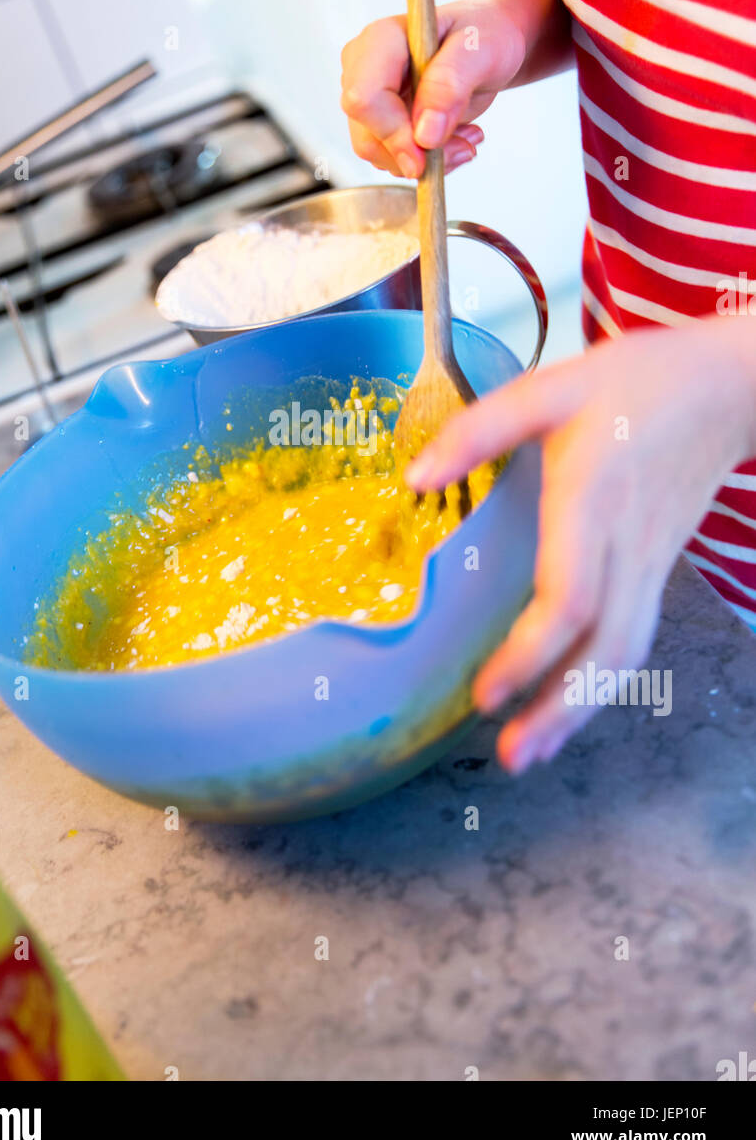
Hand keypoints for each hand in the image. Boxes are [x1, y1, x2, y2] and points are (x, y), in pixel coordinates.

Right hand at [339, 0, 525, 176]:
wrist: (488, 47)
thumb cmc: (484, 34)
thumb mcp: (480, 50)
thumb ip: (450, 84)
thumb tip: (425, 134)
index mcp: (381, 39)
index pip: (364, 99)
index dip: (393, 134)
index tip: (428, 151)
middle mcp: (364, 68)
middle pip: (367, 135)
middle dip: (416, 154)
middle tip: (464, 146)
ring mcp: (369, 97)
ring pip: (378, 153)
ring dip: (426, 160)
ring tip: (466, 139)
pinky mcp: (379, 122)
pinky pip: (392, 158)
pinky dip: (426, 160)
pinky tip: (453, 138)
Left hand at [406, 319, 754, 771]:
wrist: (730, 386)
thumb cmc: (638, 383)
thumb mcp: (551, 387)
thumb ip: (481, 430)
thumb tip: (415, 478)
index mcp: (596, 499)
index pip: (569, 598)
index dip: (529, 654)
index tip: (485, 691)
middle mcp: (629, 545)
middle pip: (605, 650)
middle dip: (559, 710)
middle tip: (511, 757)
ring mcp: (652, 564)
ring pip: (626, 655)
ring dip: (581, 710)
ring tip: (531, 752)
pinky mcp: (659, 570)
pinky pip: (634, 640)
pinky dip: (600, 684)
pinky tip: (566, 706)